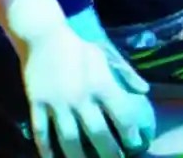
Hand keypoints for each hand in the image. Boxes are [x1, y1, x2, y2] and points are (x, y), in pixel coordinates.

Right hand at [20, 24, 155, 157]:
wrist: (44, 37)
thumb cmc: (79, 48)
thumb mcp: (107, 55)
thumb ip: (126, 73)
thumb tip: (145, 90)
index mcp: (101, 84)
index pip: (121, 114)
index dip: (130, 133)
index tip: (136, 144)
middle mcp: (81, 97)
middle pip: (98, 132)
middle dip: (109, 152)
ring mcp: (57, 103)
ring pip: (69, 139)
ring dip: (79, 157)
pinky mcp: (37, 105)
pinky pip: (42, 133)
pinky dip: (47, 150)